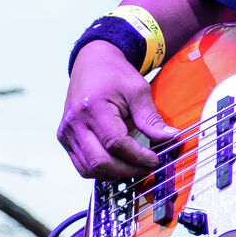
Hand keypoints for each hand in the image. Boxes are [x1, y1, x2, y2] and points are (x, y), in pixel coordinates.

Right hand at [57, 40, 176, 179]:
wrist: (92, 63)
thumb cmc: (114, 74)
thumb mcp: (138, 91)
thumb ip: (151, 118)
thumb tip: (170, 138)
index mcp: (92, 109)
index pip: (115, 144)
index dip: (137, 157)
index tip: (155, 159)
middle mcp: (75, 123)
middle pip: (100, 161)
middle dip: (127, 170)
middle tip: (146, 167)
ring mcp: (66, 132)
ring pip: (88, 168)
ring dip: (113, 173)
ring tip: (133, 167)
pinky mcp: (64, 137)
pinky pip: (81, 163)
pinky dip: (100, 169)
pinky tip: (117, 163)